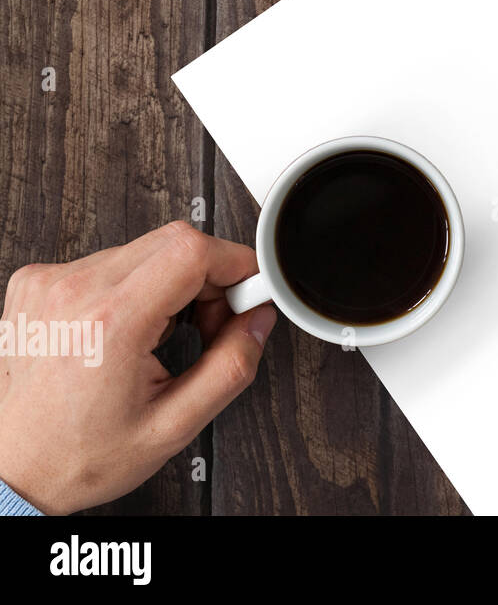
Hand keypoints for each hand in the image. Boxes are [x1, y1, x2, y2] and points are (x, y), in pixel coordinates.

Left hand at [0, 221, 275, 513]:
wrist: (12, 469)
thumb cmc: (79, 455)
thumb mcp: (175, 425)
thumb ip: (232, 366)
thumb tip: (258, 320)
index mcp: (110, 323)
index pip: (193, 250)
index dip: (235, 264)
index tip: (248, 291)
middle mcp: (74, 291)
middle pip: (174, 241)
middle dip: (209, 276)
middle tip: (210, 323)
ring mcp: (50, 282)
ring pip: (145, 249)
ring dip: (171, 282)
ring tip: (163, 335)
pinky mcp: (37, 282)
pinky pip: (110, 261)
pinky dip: (133, 286)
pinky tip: (127, 329)